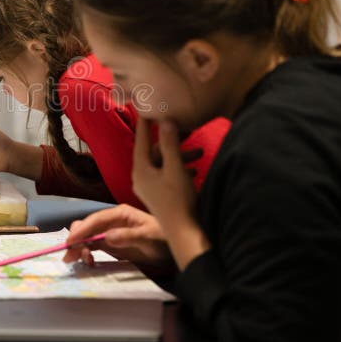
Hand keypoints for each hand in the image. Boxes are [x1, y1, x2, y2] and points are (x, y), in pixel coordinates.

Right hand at [61, 204, 171, 269]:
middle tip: (69, 255)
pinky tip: (88, 262)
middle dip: (76, 239)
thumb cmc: (164, 239)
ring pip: (88, 237)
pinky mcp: (112, 244)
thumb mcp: (148, 236)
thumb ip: (128, 236)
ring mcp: (111, 233)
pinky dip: (87, 253)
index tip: (70, 242)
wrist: (174, 250)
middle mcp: (112, 221)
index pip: (96, 220)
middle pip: (88, 227)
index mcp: (120, 214)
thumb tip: (106, 237)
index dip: (82, 230)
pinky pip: (94, 246)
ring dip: (79, 247)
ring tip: (77, 261)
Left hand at [131, 118, 209, 268]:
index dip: (144, 124)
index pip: (141, 141)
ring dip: (180, 156)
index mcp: (140, 170)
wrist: (185, 233)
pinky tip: (195, 168)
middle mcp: (141, 178)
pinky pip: (167, 174)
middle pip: (154, 152)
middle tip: (184, 128)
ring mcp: (149, 188)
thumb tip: (164, 121)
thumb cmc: (179, 200)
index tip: (145, 108)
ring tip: (200, 152)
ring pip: (163, 163)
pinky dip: (180, 168)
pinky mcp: (160, 195)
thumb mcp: (175, 168)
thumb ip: (170, 144)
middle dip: (170, 141)